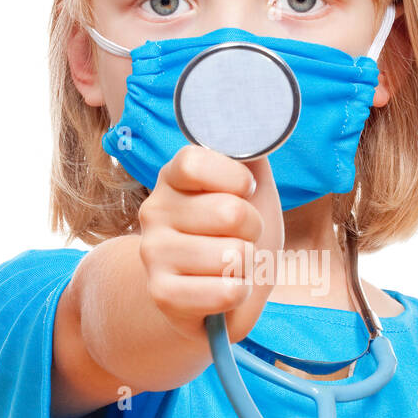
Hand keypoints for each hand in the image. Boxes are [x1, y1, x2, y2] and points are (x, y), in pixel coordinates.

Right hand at [138, 144, 283, 341]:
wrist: (214, 292)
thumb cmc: (235, 237)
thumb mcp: (251, 192)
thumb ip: (251, 157)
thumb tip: (264, 124)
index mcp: (173, 178)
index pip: (194, 162)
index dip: (234, 178)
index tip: (245, 190)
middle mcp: (154, 211)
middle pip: (229, 212)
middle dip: (253, 230)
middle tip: (241, 238)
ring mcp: (153, 253)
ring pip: (231, 255)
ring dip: (246, 266)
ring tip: (230, 267)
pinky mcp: (162, 294)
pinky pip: (224, 291)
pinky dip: (238, 294)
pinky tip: (224, 291)